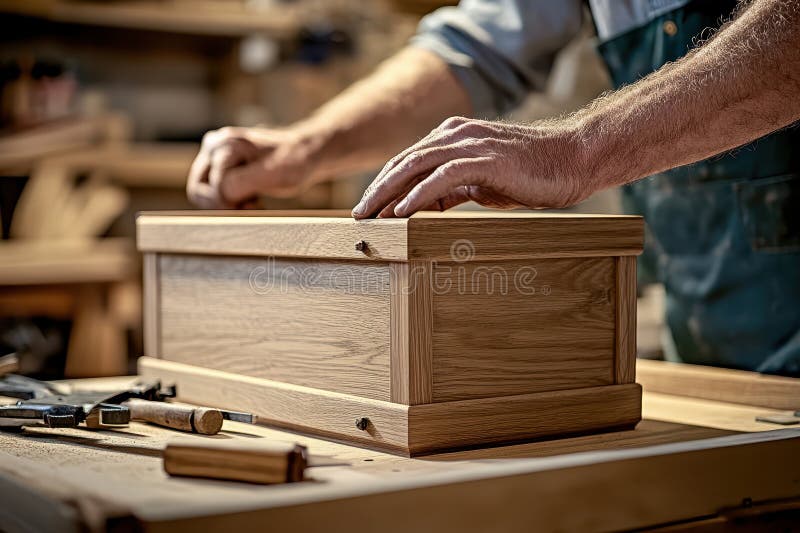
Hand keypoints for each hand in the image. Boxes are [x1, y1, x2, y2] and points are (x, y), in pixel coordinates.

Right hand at [187, 126, 322, 208]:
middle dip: (222, 205)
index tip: (253, 204)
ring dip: (225, 205)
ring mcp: (215, 156)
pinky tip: (251, 201)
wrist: (307, 155)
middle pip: (198, 189)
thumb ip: (240, 182)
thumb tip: (219, 193)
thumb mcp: (271, 174)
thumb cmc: (294, 162)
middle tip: (249, 206)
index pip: (213, 187)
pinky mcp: (220, 167)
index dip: (230, 202)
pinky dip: (229, 202)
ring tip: (252, 203)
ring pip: (203, 193)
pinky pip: (212, 192)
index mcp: (225, 145)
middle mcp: (214, 147)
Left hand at [351, 116, 595, 218]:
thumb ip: (452, 189)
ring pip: (415, 166)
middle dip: (377, 189)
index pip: (409, 161)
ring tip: (370, 215)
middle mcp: (456, 134)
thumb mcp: (482, 183)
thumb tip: (422, 206)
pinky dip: (418, 194)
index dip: (385, 185)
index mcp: (454, 136)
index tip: (369, 208)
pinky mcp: (484, 158)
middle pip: (404, 161)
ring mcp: (470, 143)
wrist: (573, 160)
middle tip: (358, 215)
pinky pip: (442, 177)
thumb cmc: (531, 174)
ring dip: (388, 192)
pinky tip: (401, 211)